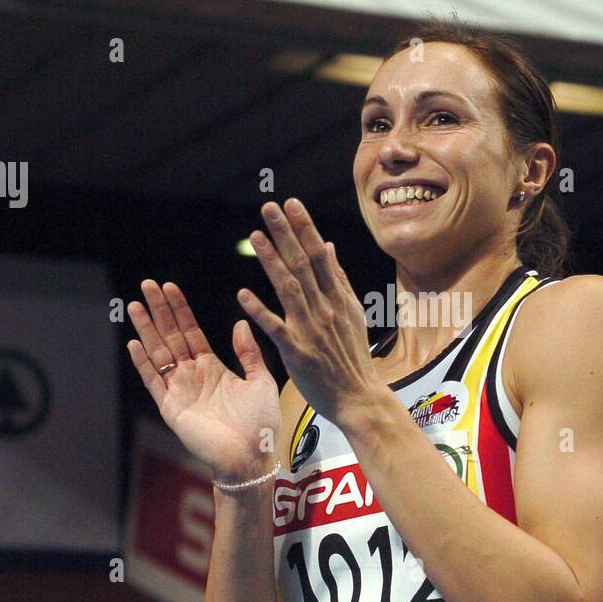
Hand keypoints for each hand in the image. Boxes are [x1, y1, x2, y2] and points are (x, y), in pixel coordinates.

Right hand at [127, 281, 281, 482]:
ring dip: (146, 329)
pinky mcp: (172, 408)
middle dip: (159, 311)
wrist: (252, 455)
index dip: (180, 310)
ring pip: (158, 353)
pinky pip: (154, 381)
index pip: (191, 331)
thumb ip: (249, 352)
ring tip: (135, 305)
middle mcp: (192, 376)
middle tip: (147, 284)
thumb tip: (239, 322)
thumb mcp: (260, 380)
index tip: (170, 287)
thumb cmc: (260, 423)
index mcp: (212, 368)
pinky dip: (143, 363)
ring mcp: (180, 391)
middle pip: (170, 336)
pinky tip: (134, 343)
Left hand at [237, 199, 380, 426]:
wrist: (360, 397)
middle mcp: (325, 308)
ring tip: (255, 235)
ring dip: (271, 261)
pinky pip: (275, 328)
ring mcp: (311, 329)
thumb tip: (328, 246)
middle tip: (269, 207)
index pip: (319, 255)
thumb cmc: (352, 358)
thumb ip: (339, 280)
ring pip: (289, 288)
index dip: (304, 228)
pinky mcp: (298, 352)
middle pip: (303, 264)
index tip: (291, 204)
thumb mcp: (352, 313)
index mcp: (338, 298)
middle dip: (286, 233)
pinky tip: (243, 294)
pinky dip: (260, 311)